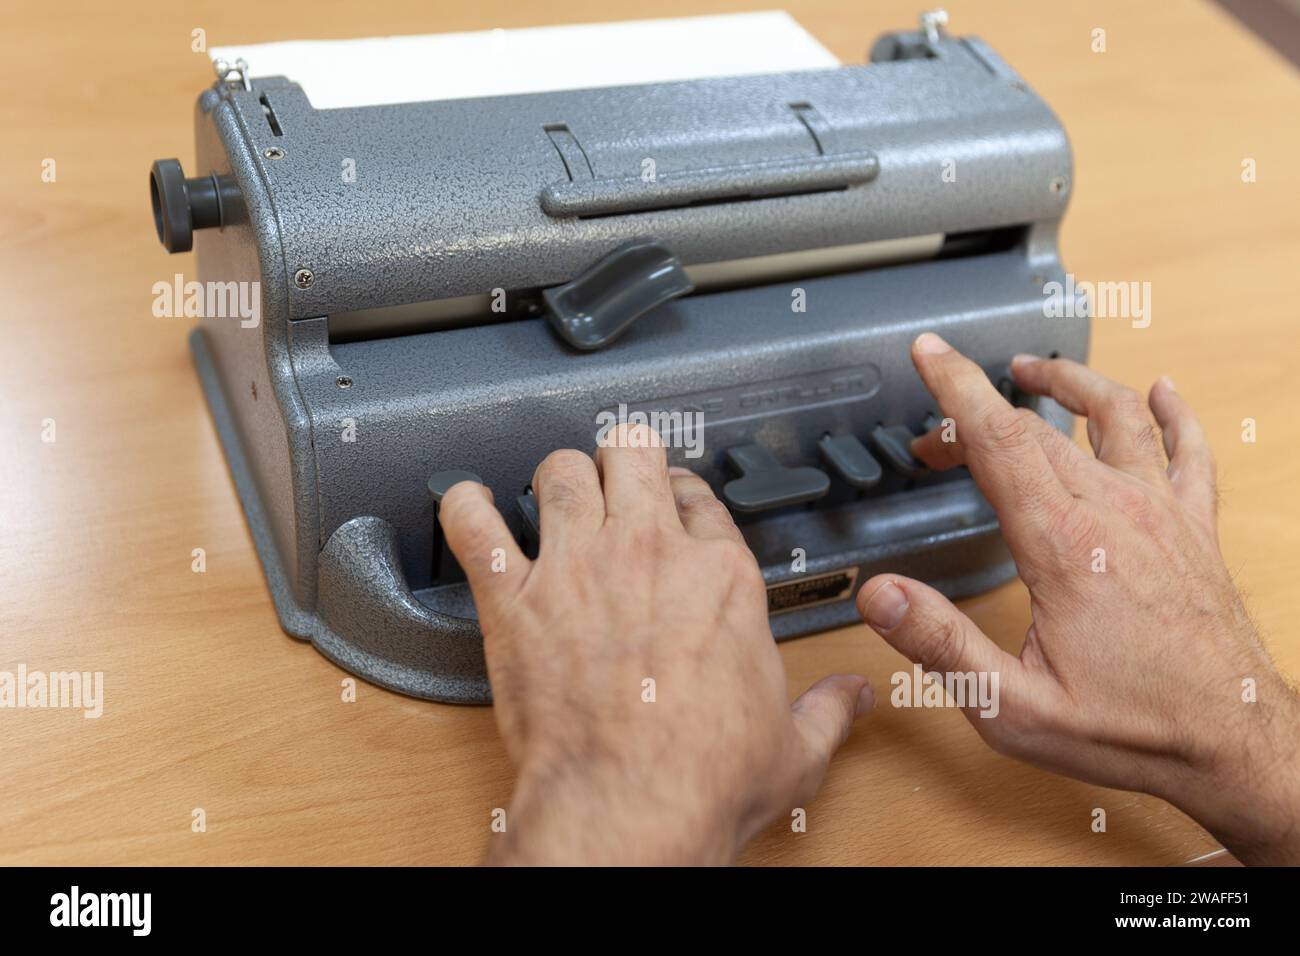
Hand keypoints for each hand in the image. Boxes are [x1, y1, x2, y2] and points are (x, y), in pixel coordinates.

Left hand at [439, 424, 872, 864]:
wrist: (629, 806)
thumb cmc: (703, 778)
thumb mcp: (794, 751)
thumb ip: (826, 712)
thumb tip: (854, 698)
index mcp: (720, 577)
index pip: (701, 497)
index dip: (684, 495)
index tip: (674, 508)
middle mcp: (649, 554)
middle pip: (632, 453)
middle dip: (622, 457)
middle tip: (614, 475)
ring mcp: (579, 568)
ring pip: (560, 471)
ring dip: (555, 478)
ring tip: (551, 494)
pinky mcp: (517, 599)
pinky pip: (476, 525)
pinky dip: (466, 509)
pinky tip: (468, 508)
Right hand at [856, 333, 1299, 864]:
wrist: (1232, 745)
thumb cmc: (1128, 729)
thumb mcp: (1011, 707)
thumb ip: (940, 645)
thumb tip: (879, 594)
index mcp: (1062, 545)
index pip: (996, 440)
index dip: (956, 387)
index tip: (929, 351)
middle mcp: (1115, 513)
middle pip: (1035, 430)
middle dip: (977, 415)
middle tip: (933, 438)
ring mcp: (1162, 515)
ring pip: (1116, 418)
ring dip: (1070, 384)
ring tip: (1034, 370)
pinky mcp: (1196, 531)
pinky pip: (1191, 453)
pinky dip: (1174, 415)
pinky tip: (1162, 393)